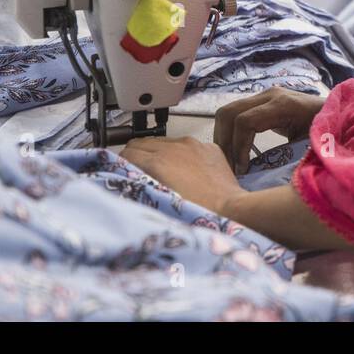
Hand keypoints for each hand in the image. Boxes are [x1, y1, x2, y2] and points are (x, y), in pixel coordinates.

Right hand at [119, 136, 243, 215]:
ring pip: (163, 140)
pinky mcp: (207, 146)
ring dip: (157, 152)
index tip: (123, 170)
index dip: (122, 163)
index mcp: (158, 161)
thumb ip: (141, 184)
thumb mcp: (159, 200)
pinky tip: (185, 170)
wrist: (231, 208)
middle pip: (141, 142)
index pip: (127, 152)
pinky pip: (185, 144)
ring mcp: (192, 144)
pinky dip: (180, 153)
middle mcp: (174, 147)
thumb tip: (128, 177)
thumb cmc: (197, 212)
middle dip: (136, 155)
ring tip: (162, 171)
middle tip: (138, 170)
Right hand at [214, 87, 325, 173]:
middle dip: (224, 143)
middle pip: (228, 113)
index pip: (244, 122)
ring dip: (223, 138)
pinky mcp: (261, 101)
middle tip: (229, 167)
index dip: (238, 148)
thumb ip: (284, 157)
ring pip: (227, 112)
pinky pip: (235, 114)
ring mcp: (264, 96)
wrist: (339, 116)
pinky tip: (236, 153)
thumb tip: (256, 177)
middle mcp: (270, 95)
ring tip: (230, 162)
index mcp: (283, 105)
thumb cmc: (328, 134)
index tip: (242, 170)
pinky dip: (230, 134)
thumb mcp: (308, 146)